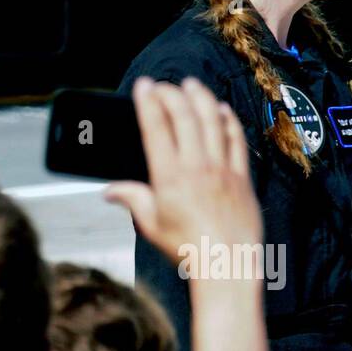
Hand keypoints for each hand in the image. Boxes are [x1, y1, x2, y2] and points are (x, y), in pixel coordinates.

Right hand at [104, 77, 262, 263]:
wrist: (227, 265)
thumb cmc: (187, 249)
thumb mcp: (151, 225)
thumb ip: (131, 200)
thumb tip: (110, 191)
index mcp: (170, 177)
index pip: (156, 128)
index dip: (148, 102)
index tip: (143, 85)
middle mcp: (196, 167)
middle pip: (184, 116)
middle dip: (171, 94)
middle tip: (162, 85)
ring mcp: (222, 169)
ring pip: (213, 121)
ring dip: (201, 98)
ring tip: (191, 85)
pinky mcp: (241, 178)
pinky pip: (237, 140)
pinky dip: (229, 120)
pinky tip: (222, 109)